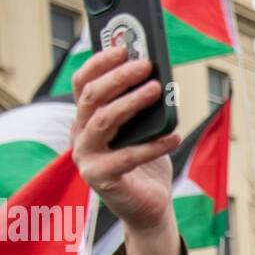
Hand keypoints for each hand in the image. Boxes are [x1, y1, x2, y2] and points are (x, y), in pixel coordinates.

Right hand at [70, 46, 181, 254]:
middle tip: (146, 65)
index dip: (99, 62)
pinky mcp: (101, 178)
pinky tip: (175, 136)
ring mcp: (86, 158)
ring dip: (132, 102)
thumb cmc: (146, 164)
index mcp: (85, 119)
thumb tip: (154, 73)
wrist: (148, 208)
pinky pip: (128, 156)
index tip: (123, 46)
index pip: (83, 83)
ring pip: (104, 120)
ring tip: (158, 90)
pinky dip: (154, 144)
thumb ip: (140, 104)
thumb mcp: (142, 129)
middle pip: (92, 96)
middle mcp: (80, 136)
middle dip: (119, 76)